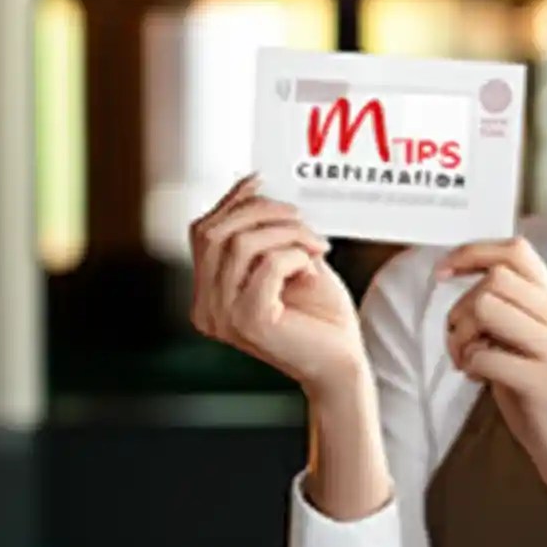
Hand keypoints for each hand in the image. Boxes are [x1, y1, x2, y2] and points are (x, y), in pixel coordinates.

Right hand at [189, 175, 365, 394]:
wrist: (343, 364)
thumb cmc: (321, 317)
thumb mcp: (289, 263)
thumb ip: (265, 234)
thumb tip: (251, 184)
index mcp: (209, 296)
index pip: (202, 233)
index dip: (230, 202)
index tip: (261, 181)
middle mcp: (207, 309)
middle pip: (214, 232)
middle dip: (261, 211)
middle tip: (302, 218)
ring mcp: (224, 318)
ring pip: (240, 244)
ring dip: (286, 232)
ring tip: (316, 244)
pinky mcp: (251, 321)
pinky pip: (268, 265)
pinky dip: (294, 255)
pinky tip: (312, 266)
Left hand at [438, 237, 546, 491]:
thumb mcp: (538, 351)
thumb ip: (515, 319)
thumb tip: (470, 291)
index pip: (518, 253)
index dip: (473, 253)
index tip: (443, 271)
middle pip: (496, 277)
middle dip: (462, 304)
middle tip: (460, 338)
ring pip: (487, 306)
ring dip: (462, 333)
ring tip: (466, 360)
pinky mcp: (545, 382)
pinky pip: (486, 353)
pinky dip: (469, 364)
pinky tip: (477, 379)